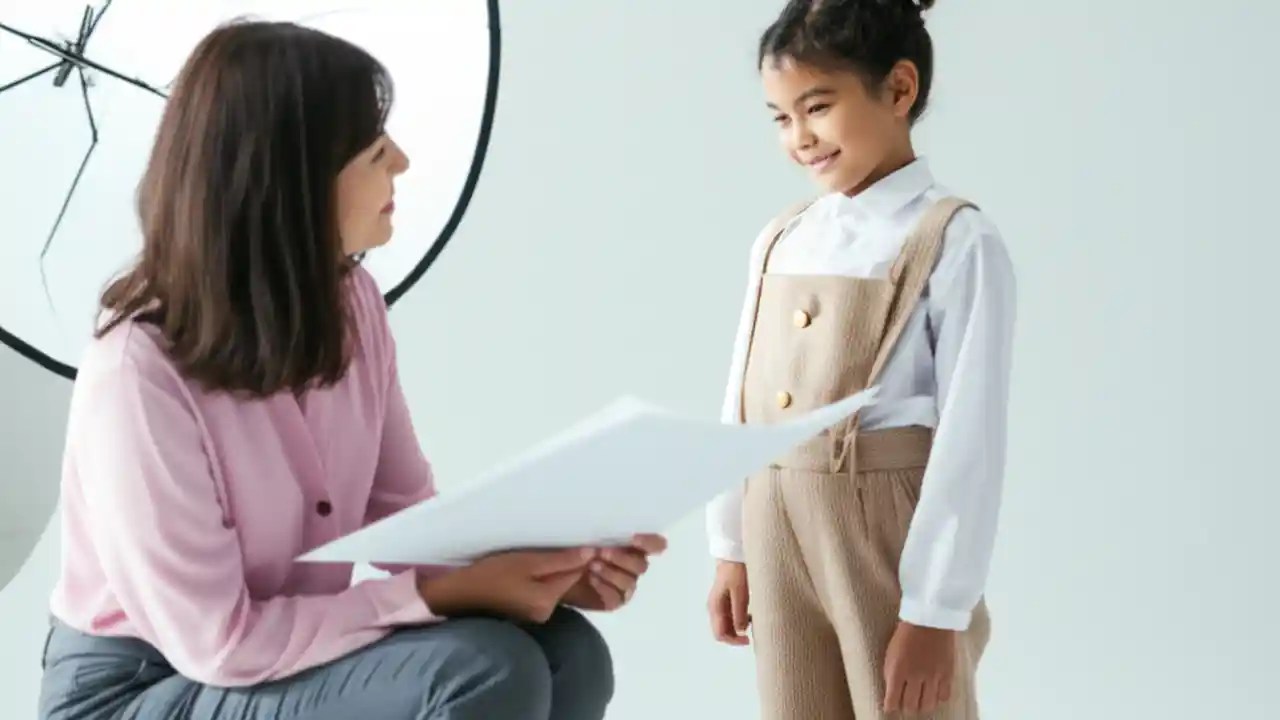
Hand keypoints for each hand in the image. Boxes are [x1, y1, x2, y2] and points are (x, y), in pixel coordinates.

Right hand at [418, 547, 593, 623]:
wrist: (461, 591)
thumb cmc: (493, 573)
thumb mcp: (528, 562)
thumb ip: (560, 560)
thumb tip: (591, 553)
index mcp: (548, 601)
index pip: (576, 574)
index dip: (579, 556)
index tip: (577, 538)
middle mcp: (547, 612)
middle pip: (566, 581)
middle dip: (567, 562)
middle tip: (559, 541)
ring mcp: (537, 613)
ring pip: (555, 584)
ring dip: (554, 568)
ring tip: (544, 550)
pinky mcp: (527, 610)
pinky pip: (544, 589)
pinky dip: (542, 577)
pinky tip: (534, 565)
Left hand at [563, 533, 666, 611]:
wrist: (556, 574)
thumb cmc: (574, 549)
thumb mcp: (583, 536)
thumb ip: (592, 536)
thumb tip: (597, 538)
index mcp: (632, 546)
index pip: (655, 545)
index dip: (650, 542)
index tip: (633, 538)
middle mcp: (632, 566)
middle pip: (642, 566)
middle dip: (622, 559)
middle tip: (601, 553)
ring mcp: (624, 585)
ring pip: (629, 582)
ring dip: (612, 573)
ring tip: (591, 566)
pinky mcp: (614, 600)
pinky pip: (617, 598)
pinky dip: (605, 588)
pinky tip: (591, 580)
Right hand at [706, 560, 749, 645]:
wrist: (733, 554)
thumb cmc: (736, 571)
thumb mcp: (740, 593)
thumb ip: (739, 613)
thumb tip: (740, 631)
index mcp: (715, 607)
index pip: (720, 634)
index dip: (734, 641)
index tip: (748, 640)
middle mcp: (714, 608)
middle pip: (722, 631)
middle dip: (736, 636)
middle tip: (752, 634)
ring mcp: (719, 604)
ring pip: (727, 625)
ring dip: (738, 628)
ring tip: (753, 623)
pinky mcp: (725, 600)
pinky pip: (730, 617)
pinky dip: (739, 620)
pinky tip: (750, 615)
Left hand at [882, 620, 956, 713]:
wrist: (930, 619)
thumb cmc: (906, 634)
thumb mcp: (890, 653)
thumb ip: (891, 674)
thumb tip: (891, 692)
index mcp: (897, 671)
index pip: (892, 701)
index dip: (891, 707)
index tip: (891, 707)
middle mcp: (914, 677)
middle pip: (911, 706)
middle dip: (906, 707)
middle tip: (906, 703)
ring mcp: (933, 677)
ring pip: (928, 705)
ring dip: (922, 705)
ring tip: (920, 700)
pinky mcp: (947, 674)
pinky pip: (944, 696)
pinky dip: (938, 698)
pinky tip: (934, 693)